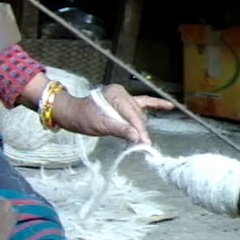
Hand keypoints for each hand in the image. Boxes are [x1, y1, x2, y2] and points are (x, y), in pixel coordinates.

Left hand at [51, 84, 173, 144]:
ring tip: (141, 140)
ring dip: (140, 126)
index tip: (145, 144)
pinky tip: (170, 107)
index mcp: (116, 94)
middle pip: (138, 115)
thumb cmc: (81, 117)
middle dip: (140, 130)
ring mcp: (124, 97)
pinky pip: (142, 104)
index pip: (133, 114)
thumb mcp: (99, 125)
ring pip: (139, 114)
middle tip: (143, 146)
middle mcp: (122, 93)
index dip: (140, 130)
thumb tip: (138, 138)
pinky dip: (154, 105)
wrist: (69, 113)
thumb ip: (119, 130)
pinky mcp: (124, 103)